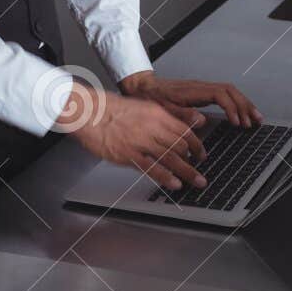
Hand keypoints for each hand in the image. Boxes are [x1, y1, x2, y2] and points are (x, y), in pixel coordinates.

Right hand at [54, 82, 208, 192]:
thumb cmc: (111, 109)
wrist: (89, 112)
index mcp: (157, 113)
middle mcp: (152, 127)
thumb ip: (161, 117)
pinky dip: (166, 178)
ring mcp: (141, 142)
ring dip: (187, 171)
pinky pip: (152, 168)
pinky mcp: (129, 154)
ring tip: (197, 181)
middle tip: (202, 169)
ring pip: (171, 158)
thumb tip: (178, 125)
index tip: (201, 153)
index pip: (184, 130)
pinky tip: (175, 184)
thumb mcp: (142, 106)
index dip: (196, 144)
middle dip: (195, 160)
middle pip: (182, 145)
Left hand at [119, 70, 262, 129]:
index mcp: (193, 91)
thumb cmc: (152, 99)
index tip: (238, 123)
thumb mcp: (163, 110)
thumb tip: (202, 119)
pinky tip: (240, 114)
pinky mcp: (202, 92)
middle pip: (231, 91)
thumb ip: (182, 115)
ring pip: (230, 91)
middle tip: (255, 121)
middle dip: (245, 105)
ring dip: (243, 104)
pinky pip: (224, 94)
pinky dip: (236, 103)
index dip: (232, 108)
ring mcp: (203, 88)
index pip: (221, 95)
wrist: (144, 88)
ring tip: (255, 118)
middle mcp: (201, 87)